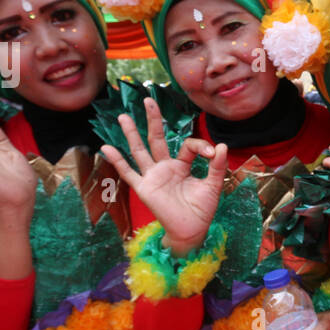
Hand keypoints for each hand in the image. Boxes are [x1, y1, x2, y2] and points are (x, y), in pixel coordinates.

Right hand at [101, 97, 228, 256]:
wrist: (192, 230)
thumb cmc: (202, 209)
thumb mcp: (213, 185)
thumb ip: (217, 166)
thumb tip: (222, 145)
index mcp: (181, 165)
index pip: (187, 146)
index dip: (200, 146)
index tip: (213, 152)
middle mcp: (164, 168)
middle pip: (156, 139)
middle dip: (153, 120)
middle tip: (148, 99)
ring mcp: (153, 177)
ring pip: (140, 151)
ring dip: (132, 134)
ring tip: (123, 116)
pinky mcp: (144, 188)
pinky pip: (128, 173)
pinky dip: (118, 161)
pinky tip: (106, 148)